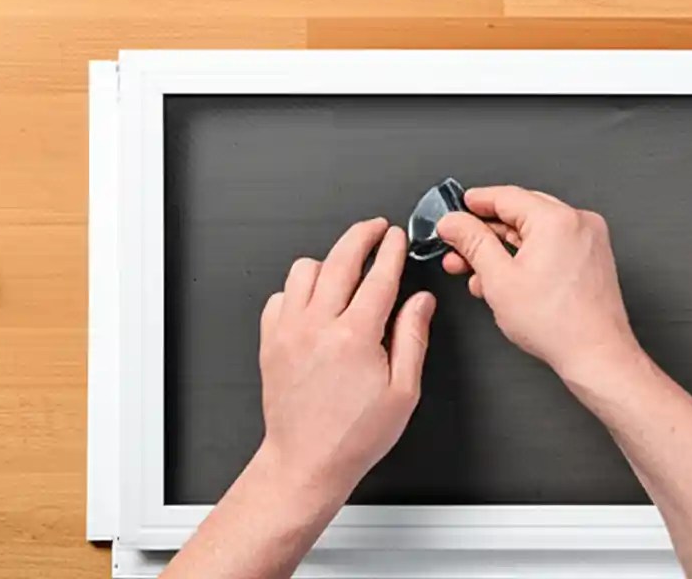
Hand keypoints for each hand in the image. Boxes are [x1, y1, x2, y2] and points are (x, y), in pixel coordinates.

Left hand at [257, 218, 435, 501]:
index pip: (379, 276)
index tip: (397, 237)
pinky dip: (298, 290)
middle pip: (340, 259)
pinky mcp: (270, 341)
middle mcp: (318, 326)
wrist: (306, 461)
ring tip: (345, 268)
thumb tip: (421, 303)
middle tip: (375, 229)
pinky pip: (280, 296)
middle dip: (361, 235)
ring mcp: (289, 330)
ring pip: (304, 270)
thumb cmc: (354, 436)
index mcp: (356, 336)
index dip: (391, 250)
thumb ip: (412, 338)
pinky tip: (314, 301)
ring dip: (328, 262)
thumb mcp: (403, 392)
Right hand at [437, 186, 639, 377]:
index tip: (456, 211)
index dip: (474, 203)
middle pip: (520, 212)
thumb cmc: (558, 324)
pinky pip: (552, 245)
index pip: (505, 195)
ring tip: (478, 270)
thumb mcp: (498, 279)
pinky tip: (505, 278)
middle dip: (485, 232)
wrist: (595, 354)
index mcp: (556, 220)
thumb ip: (472, 242)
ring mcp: (588, 239)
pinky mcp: (592, 257)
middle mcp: (578, 222)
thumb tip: (454, 223)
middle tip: (459, 245)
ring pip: (535, 231)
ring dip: (503, 248)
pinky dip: (527, 256)